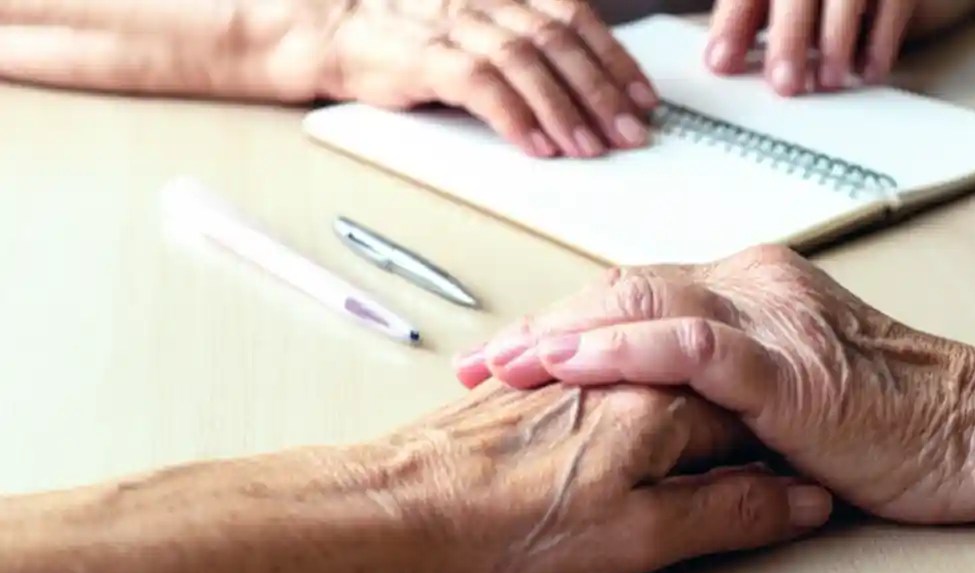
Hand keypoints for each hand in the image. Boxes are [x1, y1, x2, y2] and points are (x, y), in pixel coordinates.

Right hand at [0, 0, 656, 157]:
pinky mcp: (423, 55)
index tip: (643, 97)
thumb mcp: (474, 30)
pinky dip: (516, 117)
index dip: (614, 59)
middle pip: (559, 41)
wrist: (327, 29)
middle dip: (602, 90)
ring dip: (565, 109)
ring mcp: (452, 22)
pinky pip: (480, 85)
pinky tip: (538, 145)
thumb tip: (582, 87)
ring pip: (527, 62)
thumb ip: (523, 46)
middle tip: (629, 132)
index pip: (574, 18)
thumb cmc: (404, 37)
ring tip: (591, 148)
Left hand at [388, 380, 831, 572]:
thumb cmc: (500, 526)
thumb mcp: (637, 540)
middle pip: (703, 382)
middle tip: (738, 482)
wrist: (398, 508)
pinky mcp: (543, 376)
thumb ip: (727, 513)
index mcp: (658, 400)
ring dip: (681, 406)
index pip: (746, 416)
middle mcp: (621, 366)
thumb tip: (801, 502)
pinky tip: (616, 434)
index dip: (771, 457)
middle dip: (730, 428)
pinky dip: (629, 390)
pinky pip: (606, 370)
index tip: (779, 488)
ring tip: (681, 455)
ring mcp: (581, 366)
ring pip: (654, 366)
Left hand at [453, 246, 974, 523]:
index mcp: (754, 291)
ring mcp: (772, 319)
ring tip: (502, 364)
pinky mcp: (789, 362)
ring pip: (644, 301)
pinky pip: (690, 344)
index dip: (568, 323)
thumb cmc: (895, 424)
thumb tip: (664, 401)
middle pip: (624, 288)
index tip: (512, 356)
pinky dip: (621, 350)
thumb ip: (732, 383)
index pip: (638, 293)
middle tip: (483, 363)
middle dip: (544, 328)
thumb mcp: (794, 393)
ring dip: (562, 335)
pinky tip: (571, 362)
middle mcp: (756, 287)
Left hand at [704, 0, 974, 93]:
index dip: (732, 24)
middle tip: (785, 85)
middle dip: (788, 38)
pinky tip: (869, 72)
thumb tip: (721, 59)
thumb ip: (752, 18)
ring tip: (829, 82)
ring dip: (836, 41)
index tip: (720, 63)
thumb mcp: (783, 2)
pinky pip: (894, 4)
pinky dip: (881, 40)